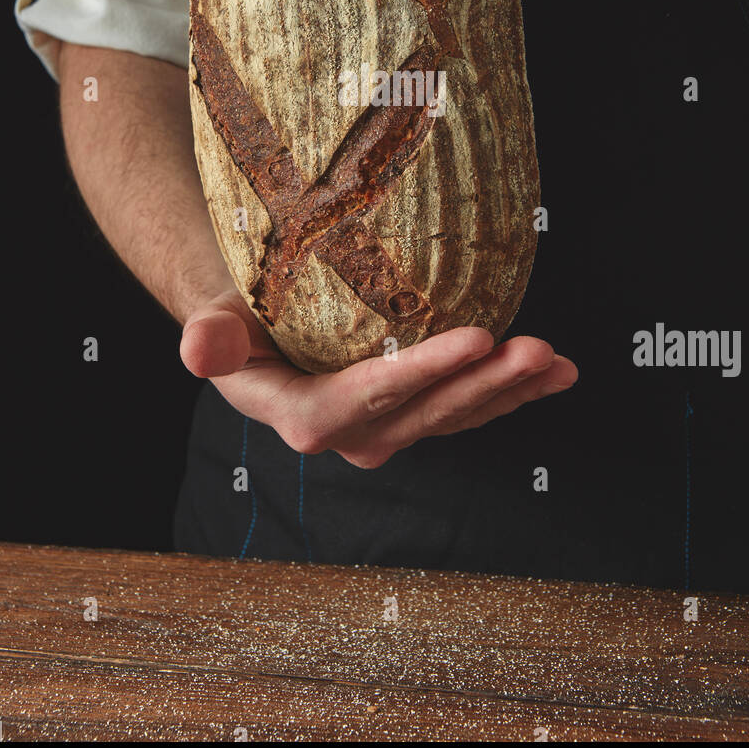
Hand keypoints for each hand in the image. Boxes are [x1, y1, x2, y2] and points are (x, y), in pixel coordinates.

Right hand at [181, 289, 576, 469]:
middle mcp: (352, 434)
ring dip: (509, 391)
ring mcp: (388, 430)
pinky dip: (511, 392)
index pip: (371, 395)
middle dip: (485, 383)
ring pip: (456, 415)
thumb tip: (193, 349)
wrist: (256, 327)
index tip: (475, 337)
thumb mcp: (217, 319)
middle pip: (428, 412)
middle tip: (536, 349)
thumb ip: (211, 336)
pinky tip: (554, 374)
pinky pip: (466, 409)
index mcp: (304, 415)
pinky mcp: (414, 414)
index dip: (424, 370)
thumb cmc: (238, 313)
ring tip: (555, 361)